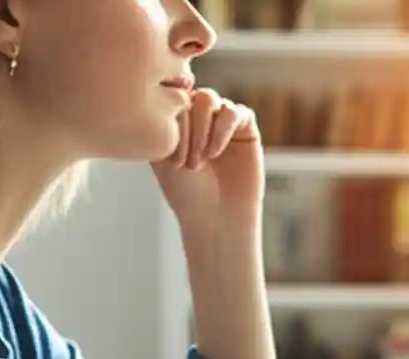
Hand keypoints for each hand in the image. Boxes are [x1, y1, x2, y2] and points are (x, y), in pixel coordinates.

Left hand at [151, 87, 264, 239]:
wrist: (217, 217)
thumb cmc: (186, 193)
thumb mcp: (163, 156)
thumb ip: (164, 123)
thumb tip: (172, 92)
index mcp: (175, 123)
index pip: (170, 99)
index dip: (172, 125)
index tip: (173, 162)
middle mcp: (197, 118)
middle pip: (189, 95)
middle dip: (188, 129)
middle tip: (189, 164)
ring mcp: (221, 121)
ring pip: (210, 99)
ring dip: (203, 128)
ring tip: (203, 159)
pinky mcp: (245, 128)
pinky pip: (234, 111)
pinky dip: (223, 128)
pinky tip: (216, 152)